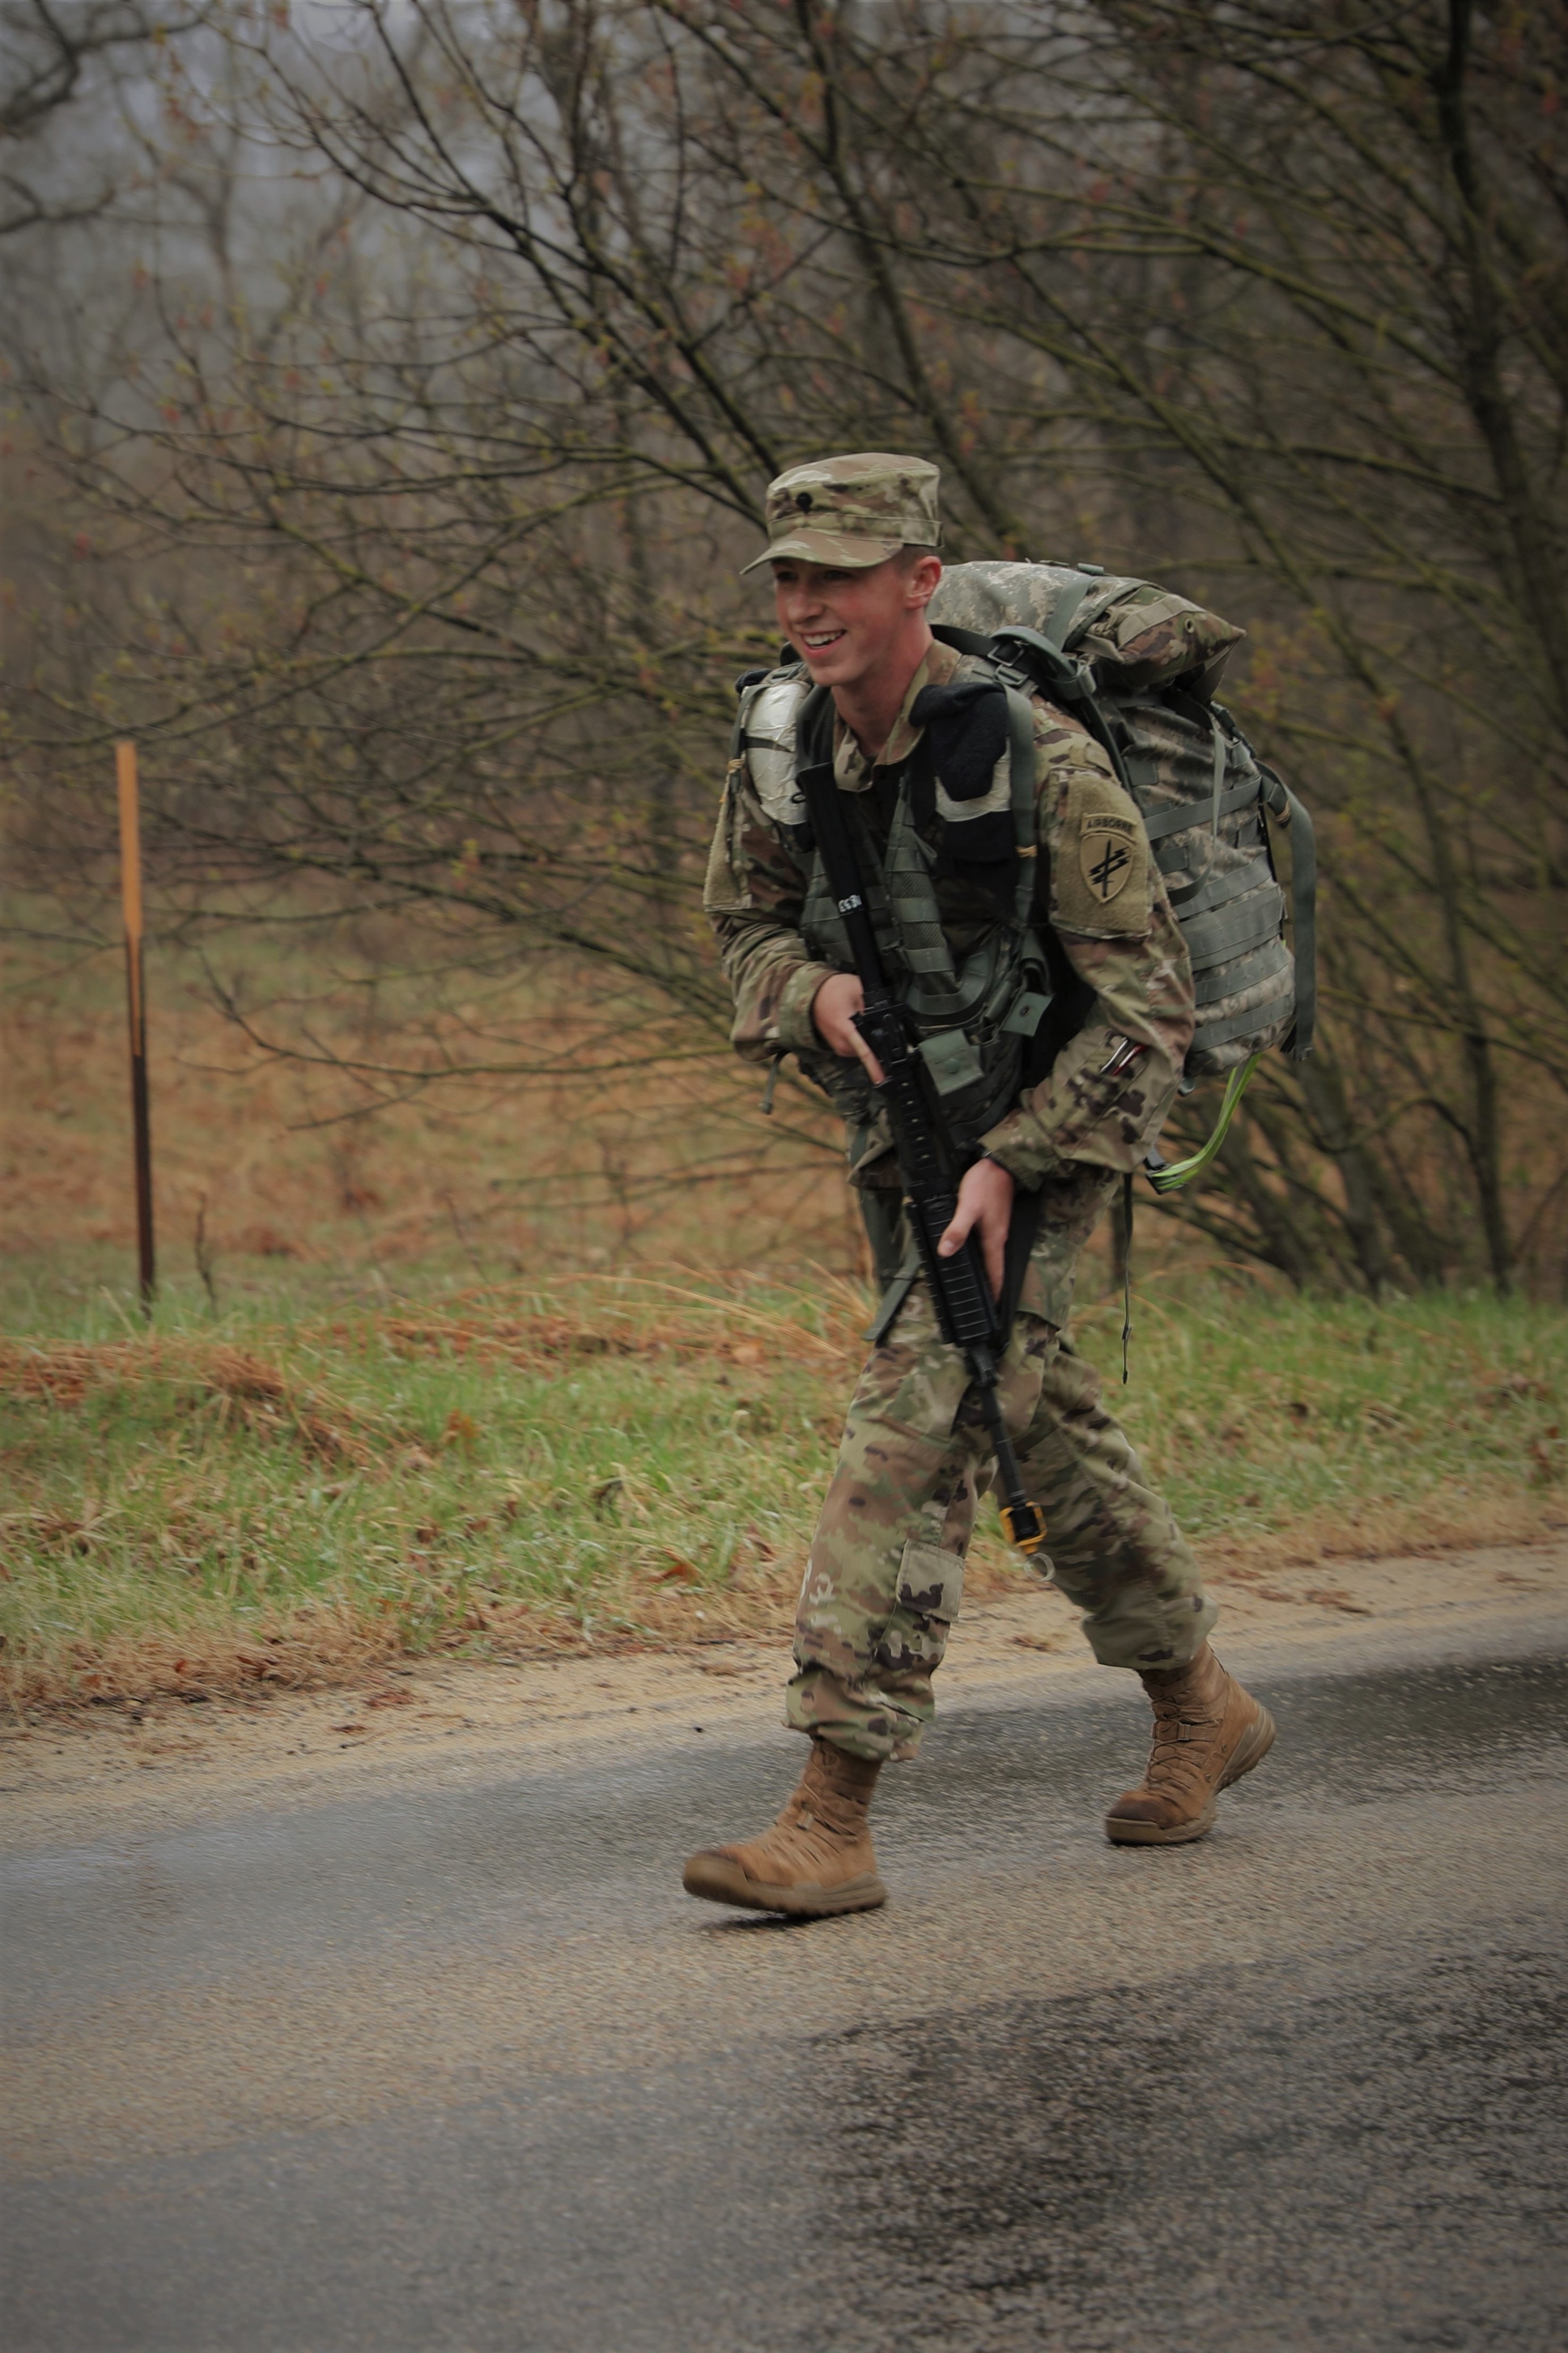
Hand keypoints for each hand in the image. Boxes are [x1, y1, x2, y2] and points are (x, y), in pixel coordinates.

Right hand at [810, 972, 884, 1083]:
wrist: (811, 994)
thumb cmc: (832, 990)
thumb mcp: (858, 989)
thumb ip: (873, 1005)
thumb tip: (885, 1018)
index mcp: (846, 1030)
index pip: (864, 1053)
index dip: (875, 1067)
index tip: (883, 1079)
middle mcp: (841, 1044)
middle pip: (869, 1051)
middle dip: (877, 1041)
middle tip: (878, 1021)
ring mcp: (838, 1047)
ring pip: (862, 1050)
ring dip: (868, 1039)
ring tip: (862, 1018)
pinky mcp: (838, 1047)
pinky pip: (856, 1048)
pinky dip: (860, 1039)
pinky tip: (857, 1025)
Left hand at [938, 1156, 1014, 1301]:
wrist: (1000, 1164)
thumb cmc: (984, 1185)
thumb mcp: (967, 1207)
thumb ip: (957, 1230)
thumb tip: (946, 1253)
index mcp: (993, 1240)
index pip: (995, 1273)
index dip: (994, 1292)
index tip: (991, 1309)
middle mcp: (998, 1238)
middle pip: (994, 1268)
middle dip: (989, 1285)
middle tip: (980, 1301)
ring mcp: (997, 1229)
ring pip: (991, 1256)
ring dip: (986, 1271)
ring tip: (975, 1283)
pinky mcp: (994, 1220)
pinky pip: (988, 1244)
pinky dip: (982, 1255)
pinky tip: (970, 1253)